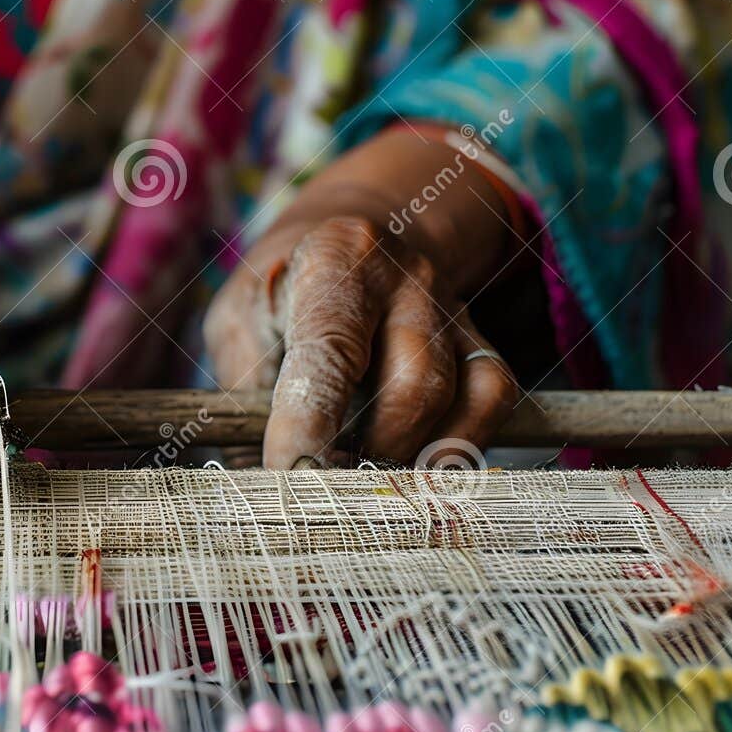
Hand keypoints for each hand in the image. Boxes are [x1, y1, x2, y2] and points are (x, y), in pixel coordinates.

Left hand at [205, 215, 517, 468]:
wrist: (347, 246)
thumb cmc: (277, 294)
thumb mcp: (238, 319)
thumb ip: (246, 386)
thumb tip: (256, 472)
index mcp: (338, 259)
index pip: (332, 350)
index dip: (311, 422)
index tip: (289, 474)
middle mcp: (409, 279)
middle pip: (416, 383)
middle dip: (370, 451)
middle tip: (327, 485)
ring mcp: (453, 310)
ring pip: (464, 397)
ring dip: (413, 457)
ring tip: (362, 479)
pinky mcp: (479, 341)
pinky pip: (492, 403)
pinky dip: (455, 449)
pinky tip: (410, 467)